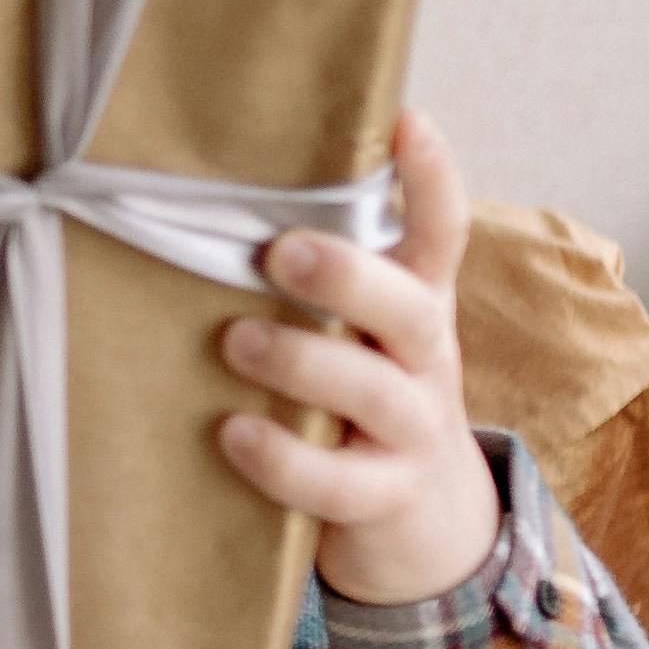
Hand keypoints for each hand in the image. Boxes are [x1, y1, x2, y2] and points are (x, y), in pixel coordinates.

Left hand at [219, 111, 501, 606]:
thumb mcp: (357, 336)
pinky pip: (338, 482)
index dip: (432, 180)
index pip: (441, 235)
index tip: (408, 121)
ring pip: (375, 392)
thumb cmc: (360, 402)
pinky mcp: (384, 499)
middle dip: (348, 276)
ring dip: (306, 362)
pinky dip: (284, 459)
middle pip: (411, 308)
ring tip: (238, 341)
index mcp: (417, 306)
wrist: (420, 527)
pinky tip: (234, 433)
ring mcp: (412, 433)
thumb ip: (314, 285)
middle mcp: (424, 361)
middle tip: (279, 252)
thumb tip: (207, 206)